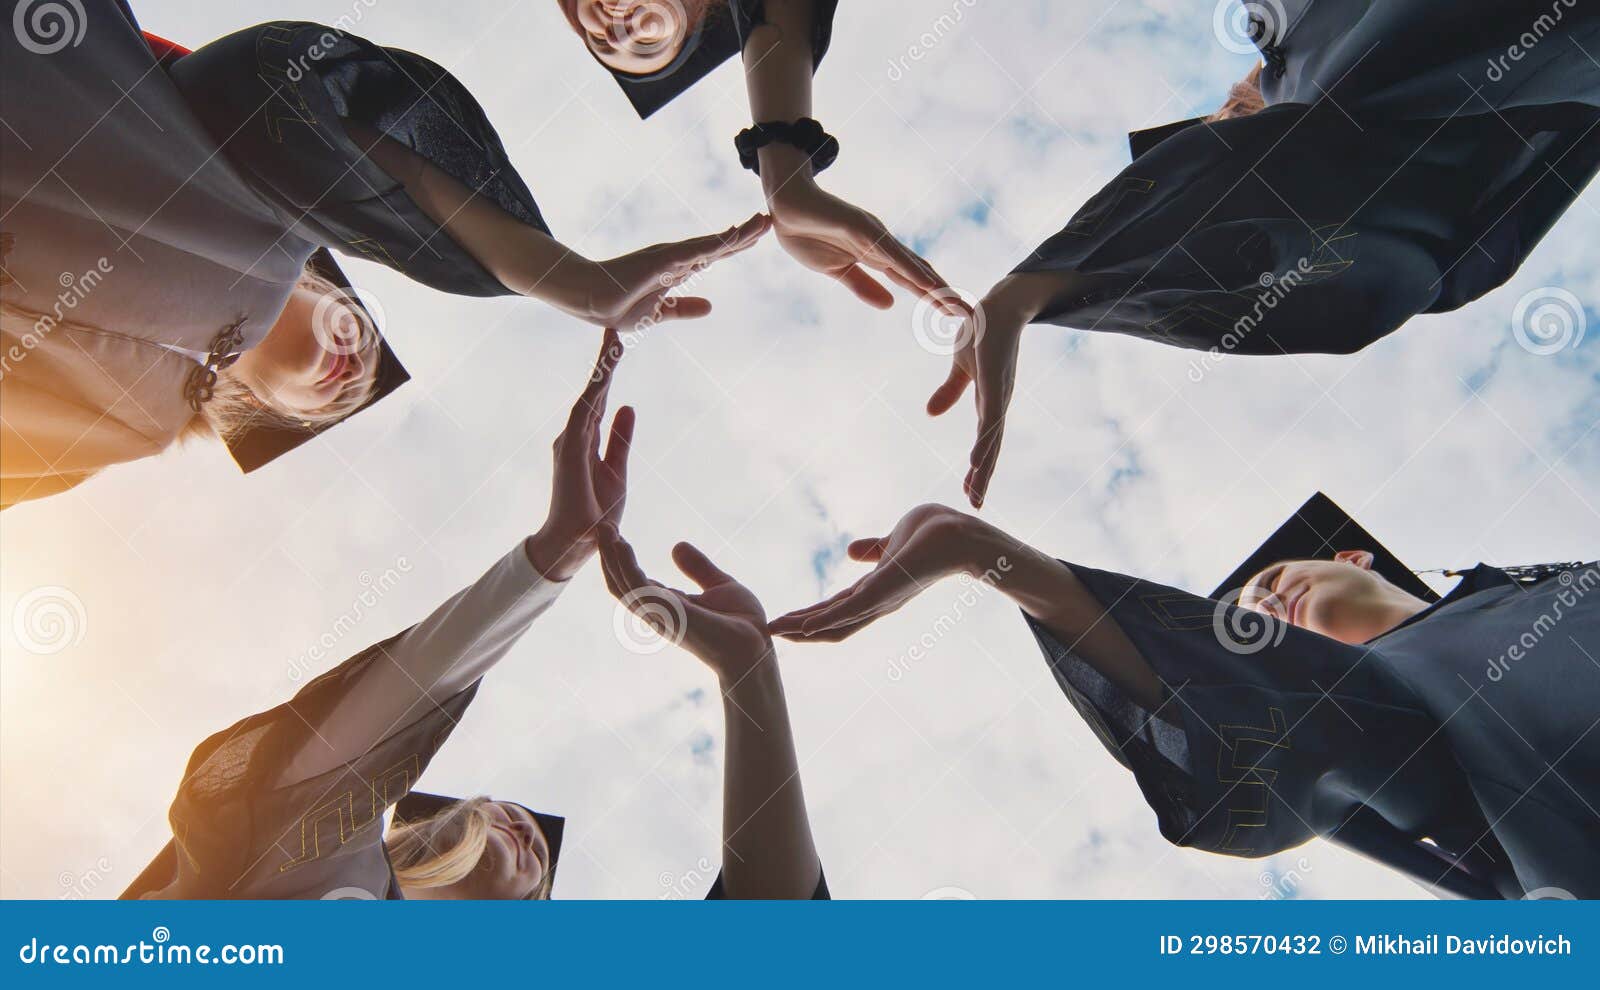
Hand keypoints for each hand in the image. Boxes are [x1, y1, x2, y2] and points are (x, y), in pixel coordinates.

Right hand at [525, 329, 633, 580]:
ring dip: (601, 371)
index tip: (620, 343)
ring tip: (613, 343)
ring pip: (588, 398)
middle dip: (605, 361)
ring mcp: (570, 442)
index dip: (610, 371)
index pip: (601, 397)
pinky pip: (582, 418)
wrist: (578, 541)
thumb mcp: (616, 468)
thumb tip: (628, 407)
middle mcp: (575, 435)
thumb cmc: (595, 510)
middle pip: (594, 390)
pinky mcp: (569, 453)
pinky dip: (592, 396)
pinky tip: (603, 378)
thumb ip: (620, 439)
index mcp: (587, 438)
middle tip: (616, 329)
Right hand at [581, 213, 770, 329]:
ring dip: (737, 234)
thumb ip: (683, 309)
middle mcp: (677, 257)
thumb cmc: (618, 305)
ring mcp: (669, 257)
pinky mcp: (660, 261)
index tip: (761, 233)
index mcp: (678, 268)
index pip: (715, 253)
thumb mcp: (658, 313)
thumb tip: (710, 308)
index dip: (739, 244)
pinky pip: (692, 251)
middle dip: (746, 233)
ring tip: (760, 222)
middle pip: (719, 244)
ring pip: (711, 243)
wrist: (590, 301)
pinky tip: (732, 236)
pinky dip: (713, 244)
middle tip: (770, 219)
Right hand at [599, 527, 773, 681]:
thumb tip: (676, 546)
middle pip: (621, 584)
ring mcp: (662, 614)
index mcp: (667, 605)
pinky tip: (621, 546)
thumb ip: (697, 568)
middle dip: (609, 557)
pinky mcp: (670, 613)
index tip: (614, 532)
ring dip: (612, 558)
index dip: (621, 559)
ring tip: (606, 530)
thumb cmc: (741, 623)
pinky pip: (640, 589)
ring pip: (624, 587)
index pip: (633, 582)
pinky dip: (627, 566)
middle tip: (602, 527)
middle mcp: (658, 612)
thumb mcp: (718, 585)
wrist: (757, 645)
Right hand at [767, 176, 966, 314]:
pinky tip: (926, 283)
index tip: (957, 317)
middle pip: (921, 274)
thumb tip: (891, 305)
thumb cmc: (807, 233)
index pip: (913, 281)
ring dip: (936, 286)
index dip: (936, 298)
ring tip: (958, 305)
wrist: (784, 205)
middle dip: (946, 296)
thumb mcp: (838, 271)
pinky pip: (890, 253)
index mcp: (878, 256)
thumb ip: (864, 286)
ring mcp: (875, 235)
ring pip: (912, 265)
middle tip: (971, 318)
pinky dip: (910, 269)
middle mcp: (884, 245)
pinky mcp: (862, 228)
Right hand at [768, 503, 1001, 642]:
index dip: (808, 615)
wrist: (960, 533)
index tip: (782, 619)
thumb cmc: (933, 534)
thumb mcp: (891, 542)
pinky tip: (804, 627)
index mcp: (875, 591)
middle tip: (767, 631)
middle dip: (799, 628)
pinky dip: (826, 621)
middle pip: (831, 623)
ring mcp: (880, 598)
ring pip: (835, 622)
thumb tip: (852, 552)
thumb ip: (872, 550)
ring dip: (804, 628)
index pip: (835, 608)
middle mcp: (876, 601)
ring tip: (776, 631)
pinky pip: (850, 611)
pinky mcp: (885, 590)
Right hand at [926, 272, 1057, 507]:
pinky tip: (978, 462)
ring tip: (975, 493)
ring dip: (983, 468)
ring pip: (991, 440)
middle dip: (982, 478)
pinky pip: (990, 420)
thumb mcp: (959, 367)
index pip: (984, 441)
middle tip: (974, 505)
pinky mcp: (996, 384)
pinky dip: (984, 442)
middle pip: (991, 448)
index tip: (969, 492)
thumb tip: (930, 414)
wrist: (996, 303)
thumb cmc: (981, 331)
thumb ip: (949, 392)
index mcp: (988, 402)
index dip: (978, 468)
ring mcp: (998, 395)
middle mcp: (997, 403)